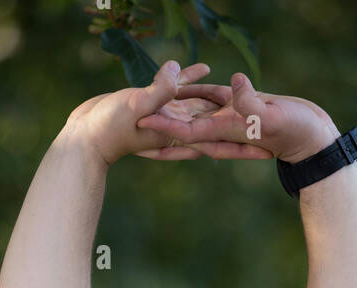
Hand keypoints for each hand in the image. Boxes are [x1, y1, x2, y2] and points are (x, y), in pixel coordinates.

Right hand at [67, 61, 274, 163]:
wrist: (85, 135)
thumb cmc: (106, 127)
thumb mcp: (135, 105)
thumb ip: (159, 90)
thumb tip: (178, 71)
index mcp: (179, 135)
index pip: (220, 141)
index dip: (244, 143)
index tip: (270, 148)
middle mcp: (178, 129)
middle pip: (218, 130)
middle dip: (243, 130)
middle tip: (271, 128)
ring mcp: (168, 116)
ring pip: (204, 109)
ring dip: (224, 104)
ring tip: (245, 97)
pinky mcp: (156, 102)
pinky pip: (181, 90)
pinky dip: (195, 81)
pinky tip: (208, 69)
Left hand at [135, 72, 340, 162]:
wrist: (313, 138)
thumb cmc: (298, 130)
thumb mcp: (274, 116)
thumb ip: (252, 101)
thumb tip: (233, 85)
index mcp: (227, 131)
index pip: (189, 129)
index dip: (165, 124)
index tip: (141, 118)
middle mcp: (223, 128)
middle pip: (182, 127)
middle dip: (157, 125)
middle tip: (127, 120)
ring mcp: (230, 118)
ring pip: (192, 112)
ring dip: (170, 108)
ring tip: (145, 102)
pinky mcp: (239, 106)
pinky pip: (210, 98)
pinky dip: (194, 90)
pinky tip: (180, 80)